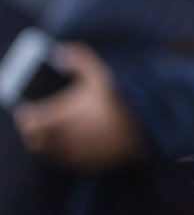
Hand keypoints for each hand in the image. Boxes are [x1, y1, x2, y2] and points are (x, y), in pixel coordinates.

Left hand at [13, 43, 143, 170]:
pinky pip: (66, 161)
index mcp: (60, 117)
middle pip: (35, 141)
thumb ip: (80, 60)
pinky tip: (74, 142)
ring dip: (48, 143)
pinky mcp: (87, 163)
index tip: (29, 110)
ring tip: (56, 131)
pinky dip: (64, 154)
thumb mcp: (101, 76)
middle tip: (40, 121)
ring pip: (49, 152)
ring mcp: (75, 153)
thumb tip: (63, 50)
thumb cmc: (120, 101)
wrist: (145, 129)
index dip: (26, 116)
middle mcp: (63, 138)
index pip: (28, 123)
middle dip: (34, 131)